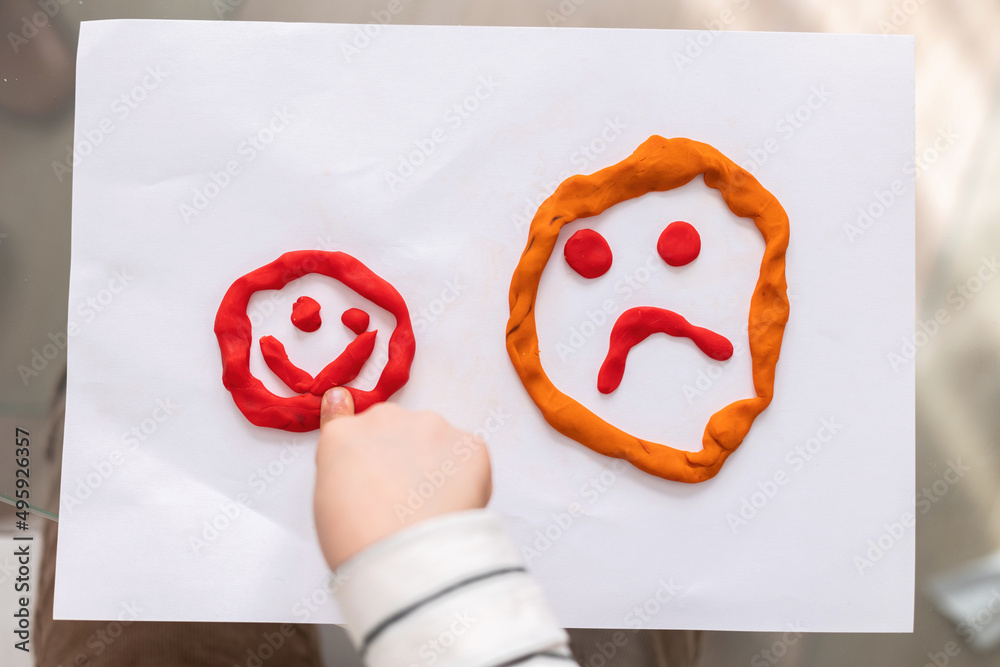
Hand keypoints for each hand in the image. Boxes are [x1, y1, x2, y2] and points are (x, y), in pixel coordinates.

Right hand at [313, 388, 492, 569]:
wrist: (405, 556)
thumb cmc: (359, 541)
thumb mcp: (329, 503)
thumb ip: (345, 469)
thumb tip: (363, 461)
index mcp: (344, 435)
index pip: (351, 421)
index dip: (368, 445)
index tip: (375, 453)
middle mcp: (386, 419)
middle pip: (399, 431)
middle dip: (405, 456)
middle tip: (407, 499)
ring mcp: (430, 426)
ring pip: (437, 441)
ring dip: (437, 465)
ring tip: (432, 507)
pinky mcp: (468, 443)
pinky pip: (469, 458)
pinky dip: (466, 478)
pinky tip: (453, 506)